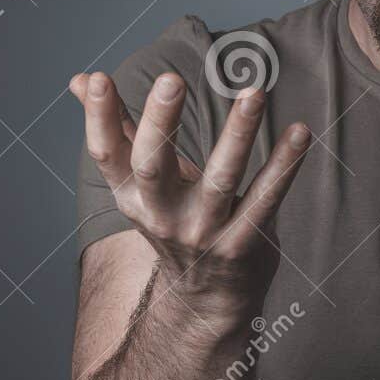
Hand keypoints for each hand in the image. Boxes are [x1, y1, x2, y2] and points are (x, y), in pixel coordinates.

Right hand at [69, 70, 310, 319]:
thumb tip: (78, 78)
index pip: (107, 154)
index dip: (99, 118)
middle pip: (153, 166)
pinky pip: (265, 199)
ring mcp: (203, 232)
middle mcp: (162, 215)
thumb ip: (119, 128)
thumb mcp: (141, 182)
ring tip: (254, 93)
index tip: (98, 78)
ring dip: (238, 133)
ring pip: (221, 179)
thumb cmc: (175, 220)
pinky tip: (301, 132)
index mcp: (132, 195)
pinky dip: (285, 165)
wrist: (206, 301)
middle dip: (161, 122)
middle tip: (171, 79)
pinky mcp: (243, 244)